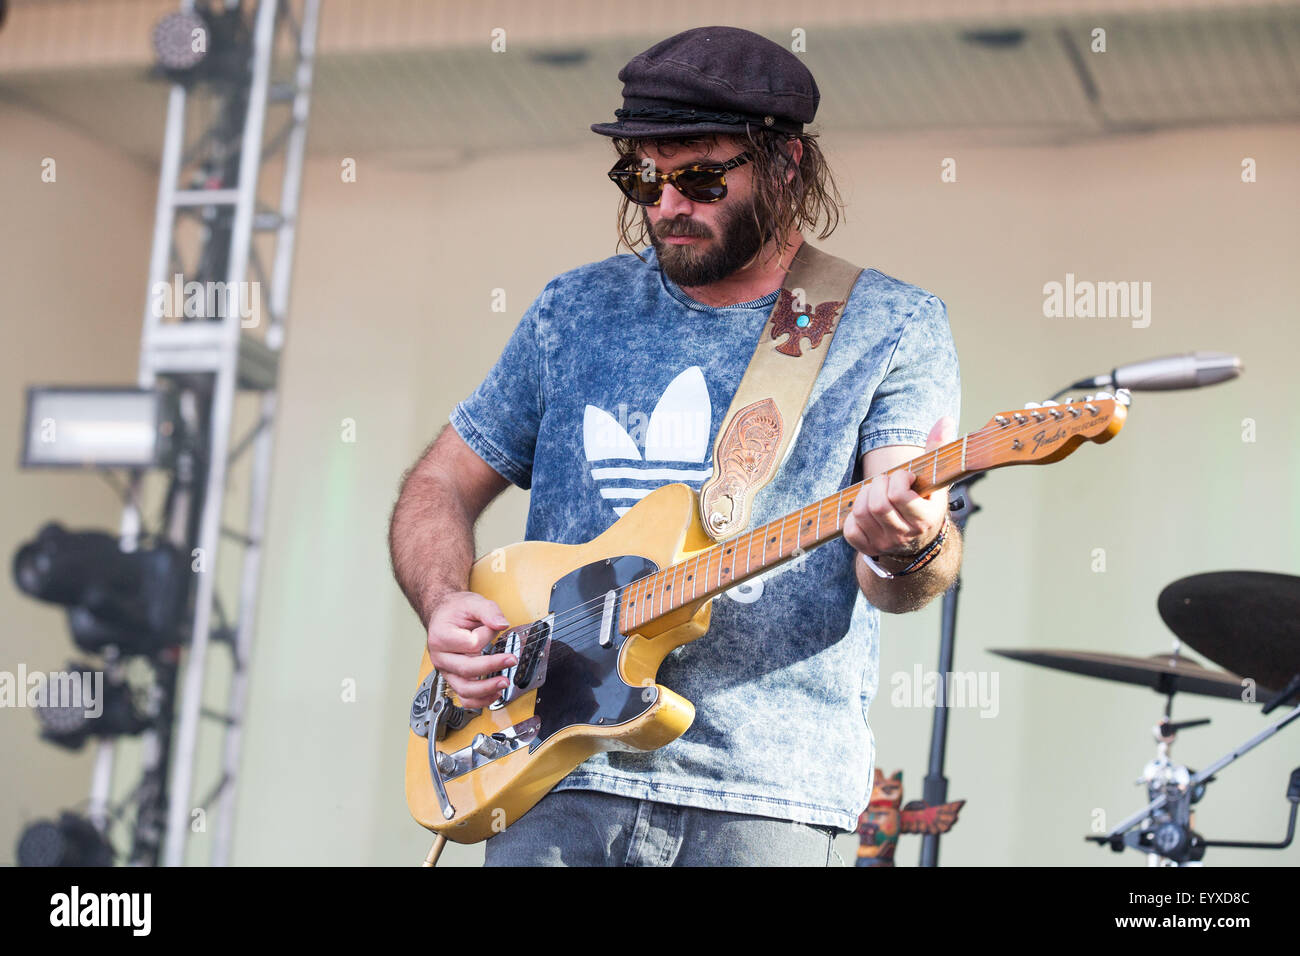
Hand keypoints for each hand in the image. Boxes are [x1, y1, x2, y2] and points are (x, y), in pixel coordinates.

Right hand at [425, 591, 516, 708]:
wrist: (444, 616)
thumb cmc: (456, 611)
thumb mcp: (472, 602)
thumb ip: (489, 611)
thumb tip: (502, 624)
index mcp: (441, 636)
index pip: (470, 644)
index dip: (486, 635)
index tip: (492, 628)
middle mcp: (440, 657)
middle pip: (466, 669)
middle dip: (491, 666)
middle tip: (511, 660)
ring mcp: (446, 670)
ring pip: (464, 689)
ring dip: (486, 689)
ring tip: (504, 683)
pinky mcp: (453, 678)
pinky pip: (464, 697)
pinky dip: (479, 700)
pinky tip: (494, 694)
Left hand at [844, 416, 955, 562]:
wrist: (918, 542)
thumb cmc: (924, 502)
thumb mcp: (935, 479)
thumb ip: (938, 450)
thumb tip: (945, 420)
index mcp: (926, 519)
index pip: (900, 496)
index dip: (898, 479)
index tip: (904, 477)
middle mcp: (905, 535)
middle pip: (878, 505)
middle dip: (878, 485)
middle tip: (886, 482)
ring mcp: (885, 544)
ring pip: (862, 513)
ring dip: (865, 495)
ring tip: (876, 492)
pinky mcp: (867, 548)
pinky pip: (850, 529)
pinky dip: (853, 516)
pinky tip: (867, 510)